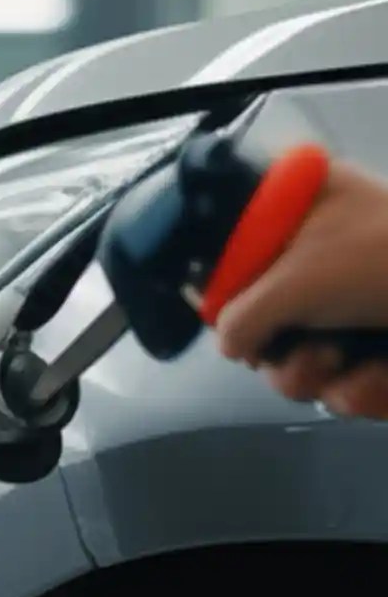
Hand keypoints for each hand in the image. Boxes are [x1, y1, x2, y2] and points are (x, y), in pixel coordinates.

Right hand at [216, 160, 387, 417]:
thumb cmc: (386, 263)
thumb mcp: (297, 281)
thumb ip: (242, 317)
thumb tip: (229, 345)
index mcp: (307, 206)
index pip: (239, 246)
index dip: (225, 290)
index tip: (230, 318)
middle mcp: (329, 251)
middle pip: (265, 317)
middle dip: (278, 350)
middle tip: (297, 349)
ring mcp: (361, 302)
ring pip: (303, 358)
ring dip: (313, 375)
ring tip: (340, 365)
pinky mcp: (385, 346)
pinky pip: (348, 381)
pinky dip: (359, 390)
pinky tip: (373, 380)